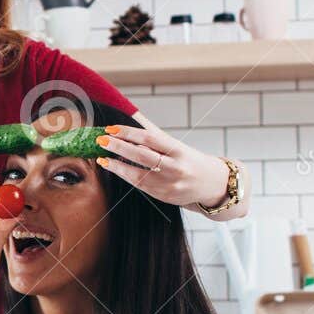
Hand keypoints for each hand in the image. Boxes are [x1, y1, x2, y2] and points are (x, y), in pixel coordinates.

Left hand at [94, 124, 234, 209]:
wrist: (212, 184)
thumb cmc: (189, 160)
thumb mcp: (176, 145)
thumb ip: (154, 135)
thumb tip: (131, 117)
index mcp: (178, 150)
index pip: (150, 138)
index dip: (129, 133)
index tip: (111, 128)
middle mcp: (175, 167)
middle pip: (143, 156)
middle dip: (119, 147)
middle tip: (101, 140)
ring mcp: (169, 184)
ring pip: (139, 174)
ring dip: (117, 166)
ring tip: (102, 158)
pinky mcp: (163, 196)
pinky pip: (140, 185)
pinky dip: (125, 175)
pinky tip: (114, 168)